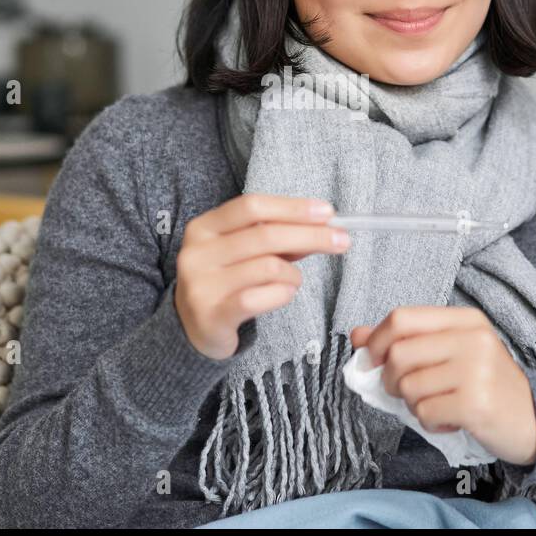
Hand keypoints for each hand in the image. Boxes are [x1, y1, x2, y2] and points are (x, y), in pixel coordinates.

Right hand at [173, 193, 350, 359]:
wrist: (192, 328)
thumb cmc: (226, 281)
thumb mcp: (244, 252)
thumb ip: (276, 237)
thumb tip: (323, 224)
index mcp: (204, 227)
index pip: (252, 206)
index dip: (292, 207)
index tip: (327, 211)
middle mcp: (197, 253)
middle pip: (266, 234)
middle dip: (311, 235)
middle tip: (342, 240)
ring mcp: (202, 285)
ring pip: (269, 267)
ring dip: (294, 274)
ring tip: (294, 280)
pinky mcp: (212, 314)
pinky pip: (261, 297)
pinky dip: (283, 294)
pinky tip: (285, 293)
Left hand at [349, 306, 535, 465]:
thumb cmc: (487, 385)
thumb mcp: (452, 353)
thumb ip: (406, 340)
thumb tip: (357, 334)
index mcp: (466, 320)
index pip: (402, 318)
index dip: (377, 340)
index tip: (372, 360)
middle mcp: (472, 339)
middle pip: (399, 354)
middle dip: (390, 380)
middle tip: (407, 392)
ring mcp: (476, 371)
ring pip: (407, 387)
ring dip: (413, 404)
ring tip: (438, 405)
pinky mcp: (475, 404)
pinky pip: (423, 413)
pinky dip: (428, 423)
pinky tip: (449, 421)